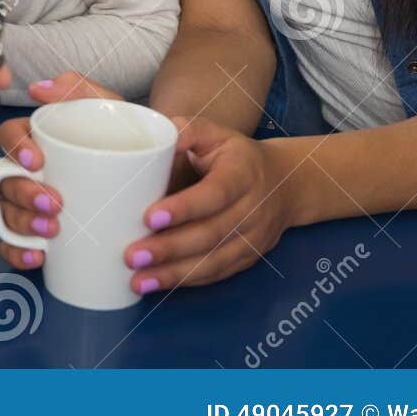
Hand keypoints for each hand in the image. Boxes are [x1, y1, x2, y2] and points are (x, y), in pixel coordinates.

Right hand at [0, 71, 118, 270]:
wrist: (165, 183)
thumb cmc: (133, 144)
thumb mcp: (115, 112)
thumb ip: (84, 90)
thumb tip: (40, 87)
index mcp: (40, 139)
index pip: (10, 135)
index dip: (15, 148)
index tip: (38, 163)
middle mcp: (28, 172)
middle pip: (4, 179)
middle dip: (22, 193)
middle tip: (55, 204)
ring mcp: (30, 205)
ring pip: (6, 213)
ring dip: (21, 224)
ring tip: (51, 231)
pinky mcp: (39, 235)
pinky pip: (13, 245)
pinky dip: (18, 252)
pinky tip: (38, 256)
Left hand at [122, 118, 295, 294]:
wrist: (284, 183)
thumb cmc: (234, 155)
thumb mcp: (216, 133)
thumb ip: (187, 131)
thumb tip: (158, 135)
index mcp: (243, 173)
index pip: (215, 194)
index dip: (185, 207)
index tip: (150, 217)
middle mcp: (252, 209)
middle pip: (211, 234)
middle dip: (170, 248)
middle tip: (132, 255)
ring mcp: (253, 238)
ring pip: (213, 261)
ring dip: (173, 274)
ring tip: (137, 280)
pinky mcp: (247, 258)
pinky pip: (216, 274)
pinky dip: (185, 282)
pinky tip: (156, 284)